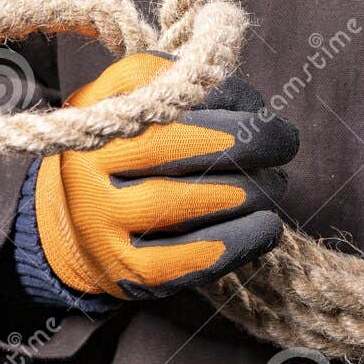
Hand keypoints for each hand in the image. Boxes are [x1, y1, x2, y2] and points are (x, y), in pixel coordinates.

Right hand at [34, 51, 297, 300]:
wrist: (79, 230)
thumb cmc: (129, 158)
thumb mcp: (138, 109)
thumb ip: (183, 91)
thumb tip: (249, 104)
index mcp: (95, 114)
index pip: (164, 96)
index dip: (225, 98)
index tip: (259, 107)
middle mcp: (85, 167)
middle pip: (171, 148)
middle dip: (245, 142)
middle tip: (284, 143)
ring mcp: (101, 223)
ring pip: (182, 203)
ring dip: (248, 190)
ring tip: (275, 183)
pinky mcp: (128, 272)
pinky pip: (189, 256)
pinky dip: (239, 240)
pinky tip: (267, 226)